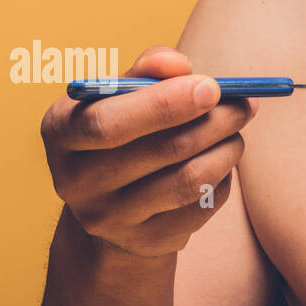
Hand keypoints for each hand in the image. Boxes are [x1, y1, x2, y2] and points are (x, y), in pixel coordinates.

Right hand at [40, 47, 256, 256]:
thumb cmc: (121, 133)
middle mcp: (75, 181)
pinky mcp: (146, 241)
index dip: (165, 103)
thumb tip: (177, 64)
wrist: (110, 206)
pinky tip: (222, 162)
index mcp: (61, 132)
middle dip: (213, 122)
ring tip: (237, 132)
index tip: (211, 87)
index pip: (109, 121)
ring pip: (189, 181)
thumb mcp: (117, 98)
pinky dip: (222, 179)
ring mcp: (110, 218)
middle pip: (160, 150)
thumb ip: (144, 73)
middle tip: (244, 105)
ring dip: (226, 150)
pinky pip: (201, 206)